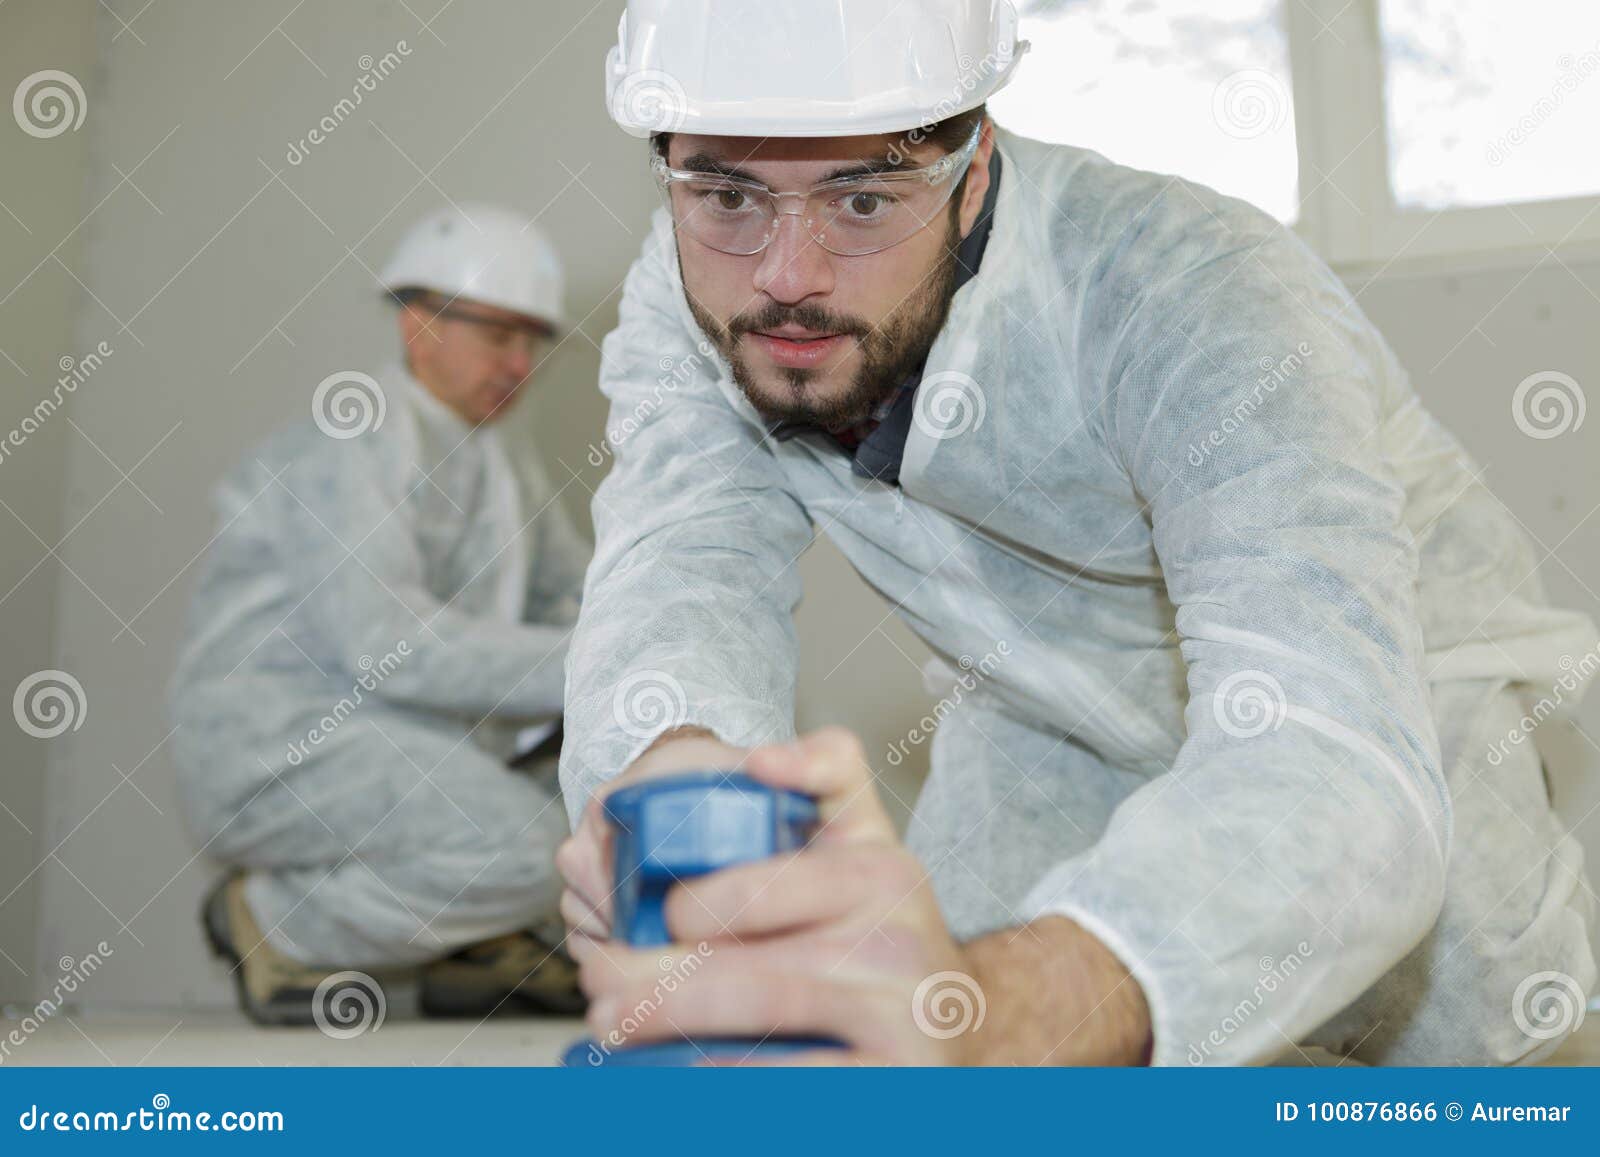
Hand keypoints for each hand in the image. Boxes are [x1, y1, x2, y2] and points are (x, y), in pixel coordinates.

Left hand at [569, 727, 977, 1063]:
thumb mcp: (865, 848)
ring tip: (613, 1021)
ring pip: (763, 1000)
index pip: (770, 873)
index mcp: (879, 866)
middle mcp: (900, 931)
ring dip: (669, 1014)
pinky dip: (723, 1077)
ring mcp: (905, 1008)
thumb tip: (762, 762)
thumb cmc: (880, 936)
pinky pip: (795, 1076)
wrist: (957, 1030)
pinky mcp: (899, 1076)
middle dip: (654, 963)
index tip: (656, 911)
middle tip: (600, 978)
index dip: (700, 893)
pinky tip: (678, 1073)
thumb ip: (825, 779)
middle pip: (752, 942)